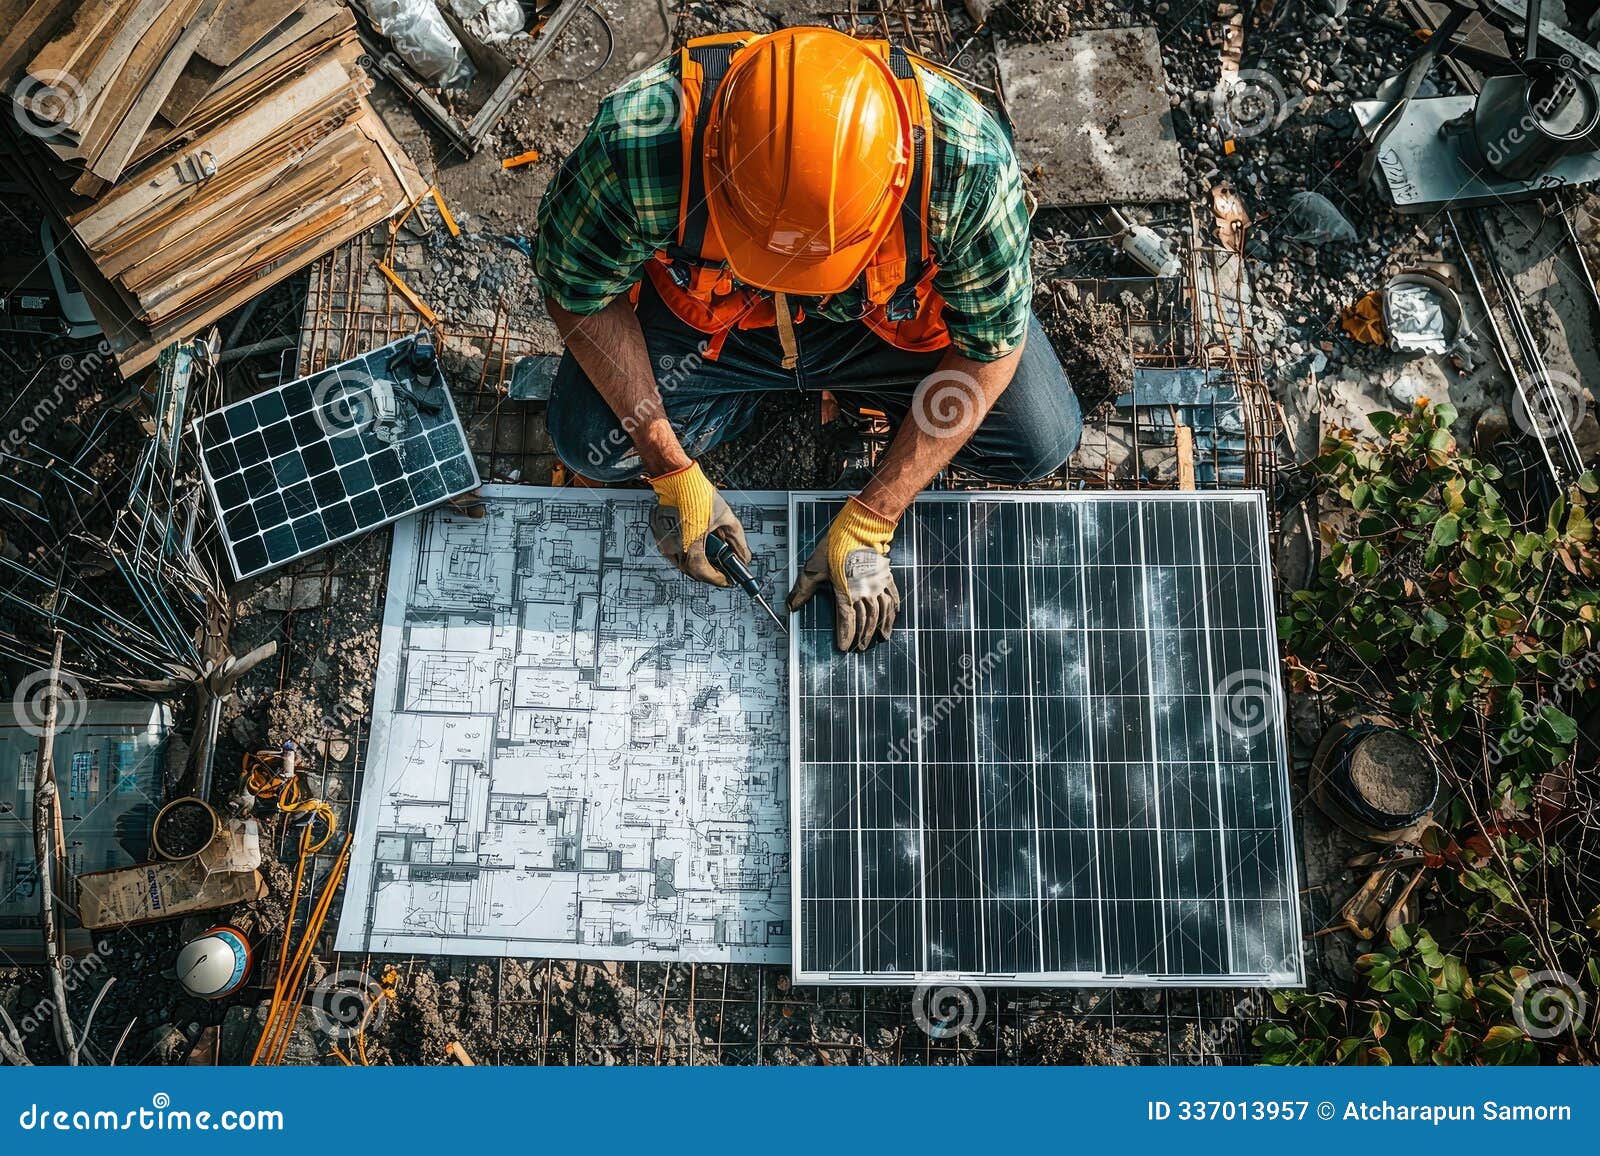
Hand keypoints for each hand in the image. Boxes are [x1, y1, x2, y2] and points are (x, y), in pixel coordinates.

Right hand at [647, 462, 750, 585]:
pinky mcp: (660, 535)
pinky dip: (689, 551)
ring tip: (713, 551)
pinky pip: (675, 552)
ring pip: (683, 563)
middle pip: (693, 572)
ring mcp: (664, 542)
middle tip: (723, 567)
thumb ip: (737, 541)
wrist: (676, 477)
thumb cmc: (697, 493)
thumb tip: (743, 557)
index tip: (729, 579)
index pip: (705, 574)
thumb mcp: (726, 518)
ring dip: (699, 562)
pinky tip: (699, 541)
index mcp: (690, 546)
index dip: (719, 579)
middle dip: (710, 572)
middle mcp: (674, 548)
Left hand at [786, 497, 899, 651]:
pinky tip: (894, 614)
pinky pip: (892, 595)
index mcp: (846, 593)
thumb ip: (802, 590)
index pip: (848, 622)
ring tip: (881, 638)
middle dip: (864, 636)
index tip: (844, 647)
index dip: (846, 636)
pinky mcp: (885, 575)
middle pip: (867, 621)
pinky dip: (894, 607)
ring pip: (882, 612)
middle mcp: (864, 592)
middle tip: (861, 648)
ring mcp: (877, 584)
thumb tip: (791, 606)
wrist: (859, 526)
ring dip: (882, 627)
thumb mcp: (814, 568)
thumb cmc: (836, 546)